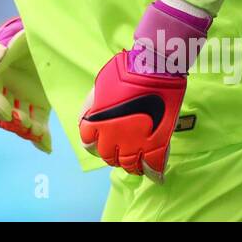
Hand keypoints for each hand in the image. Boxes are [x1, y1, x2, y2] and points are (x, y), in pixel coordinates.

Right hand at [0, 15, 51, 153]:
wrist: (59, 31)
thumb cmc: (35, 31)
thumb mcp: (19, 36)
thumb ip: (1, 50)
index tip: (9, 113)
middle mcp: (7, 85)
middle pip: (0, 112)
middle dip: (11, 121)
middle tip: (27, 125)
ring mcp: (23, 95)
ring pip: (18, 120)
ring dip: (26, 130)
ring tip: (39, 133)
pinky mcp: (40, 103)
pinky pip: (37, 123)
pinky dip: (40, 137)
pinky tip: (46, 146)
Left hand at [78, 0, 211, 182]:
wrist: (153, 67)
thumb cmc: (125, 71)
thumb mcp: (98, 87)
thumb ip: (90, 107)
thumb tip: (84, 123)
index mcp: (94, 122)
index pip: (88, 144)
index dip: (95, 144)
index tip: (102, 141)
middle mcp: (111, 136)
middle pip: (108, 157)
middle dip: (113, 155)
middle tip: (122, 150)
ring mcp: (134, 142)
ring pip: (128, 165)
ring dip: (131, 165)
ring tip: (136, 163)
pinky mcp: (156, 143)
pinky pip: (153, 166)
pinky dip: (153, 172)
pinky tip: (155, 174)